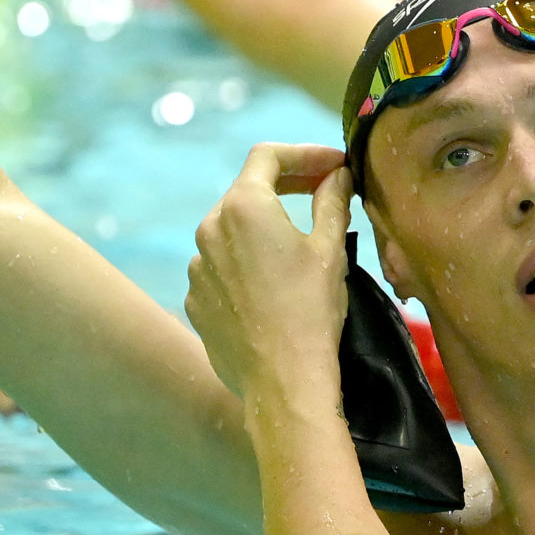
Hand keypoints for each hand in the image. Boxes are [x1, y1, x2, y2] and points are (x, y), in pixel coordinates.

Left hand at [185, 143, 353, 413]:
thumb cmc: (312, 310)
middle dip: (287, 187)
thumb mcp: (330, 249)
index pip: (267, 156)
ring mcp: (197, 267)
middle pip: (248, 191)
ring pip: (233, 231)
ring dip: (265, 228)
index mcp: (244, 207)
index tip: (334, 165)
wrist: (283, 381)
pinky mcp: (195, 299)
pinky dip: (247, 264)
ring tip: (299, 246)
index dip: (304, 153)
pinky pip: (222, 267)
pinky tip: (273, 285)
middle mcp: (209, 229)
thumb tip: (338, 174)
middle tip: (325, 191)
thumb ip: (332, 200)